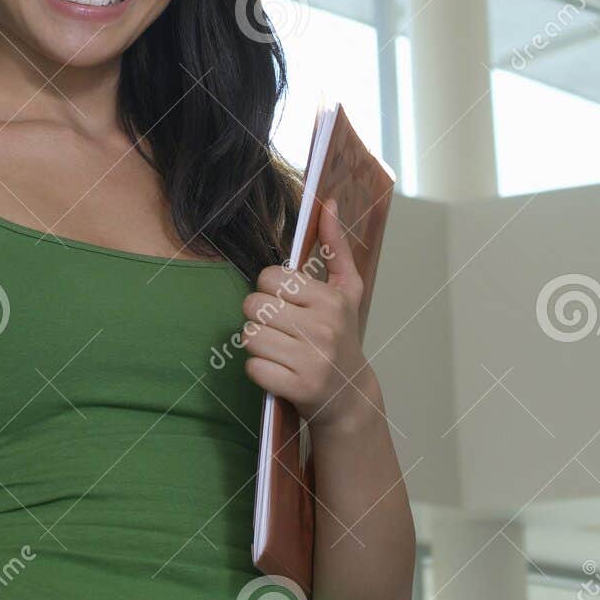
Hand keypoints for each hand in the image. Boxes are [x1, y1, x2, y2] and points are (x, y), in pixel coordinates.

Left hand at [240, 197, 382, 434]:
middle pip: (253, 306)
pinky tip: (279, 370)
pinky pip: (252, 367)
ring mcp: (311, 360)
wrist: (350, 396)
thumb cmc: (342, 336)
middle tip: (280, 328)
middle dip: (260, 317)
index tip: (286, 303)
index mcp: (331, 299)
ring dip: (258, 344)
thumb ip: (335, 246)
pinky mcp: (297, 387)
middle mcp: (323, 328)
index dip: (270, 290)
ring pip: (249, 336)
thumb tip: (329, 203)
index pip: (269, 277)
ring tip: (280, 348)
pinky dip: (259, 370)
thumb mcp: (347, 290)